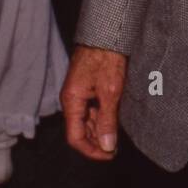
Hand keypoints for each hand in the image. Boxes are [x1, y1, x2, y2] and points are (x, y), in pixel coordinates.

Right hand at [61, 45, 128, 160]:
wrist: (107, 32)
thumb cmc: (106, 57)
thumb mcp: (110, 91)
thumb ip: (107, 120)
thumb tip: (107, 145)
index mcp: (72, 101)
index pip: (75, 137)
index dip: (91, 151)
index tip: (109, 155)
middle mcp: (71, 99)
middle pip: (79, 131)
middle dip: (96, 143)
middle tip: (115, 149)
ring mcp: (78, 93)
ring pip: (85, 121)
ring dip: (98, 132)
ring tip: (116, 138)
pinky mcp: (86, 86)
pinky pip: (90, 109)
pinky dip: (100, 119)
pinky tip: (113, 121)